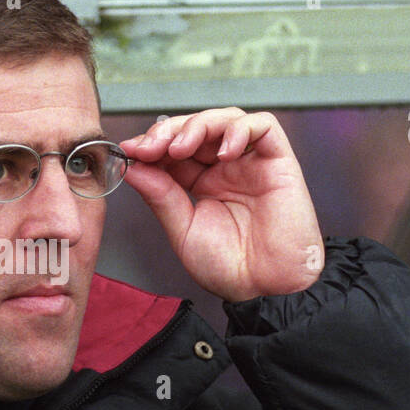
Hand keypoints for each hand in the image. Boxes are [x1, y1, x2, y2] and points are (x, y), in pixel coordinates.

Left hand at [120, 108, 323, 302]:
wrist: (264, 290)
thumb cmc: (229, 268)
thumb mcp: (182, 229)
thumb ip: (160, 196)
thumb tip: (133, 167)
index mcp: (203, 183)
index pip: (175, 148)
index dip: (152, 143)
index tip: (130, 151)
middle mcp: (227, 169)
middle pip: (197, 127)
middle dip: (169, 131)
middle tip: (149, 147)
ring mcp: (252, 164)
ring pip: (226, 119)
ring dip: (198, 125)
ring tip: (180, 148)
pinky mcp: (279, 162)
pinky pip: (264, 126)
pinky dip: (239, 130)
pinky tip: (223, 153)